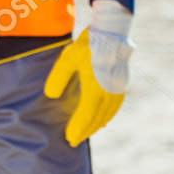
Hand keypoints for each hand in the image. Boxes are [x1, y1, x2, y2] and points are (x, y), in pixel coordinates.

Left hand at [43, 0, 133, 144]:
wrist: (112, 32)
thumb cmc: (87, 45)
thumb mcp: (68, 59)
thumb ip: (58, 77)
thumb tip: (51, 95)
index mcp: (96, 88)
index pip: (86, 114)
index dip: (78, 128)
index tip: (69, 138)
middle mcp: (110, 92)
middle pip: (98, 118)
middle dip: (85, 131)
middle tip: (73, 141)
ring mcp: (118, 89)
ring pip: (108, 114)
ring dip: (96, 125)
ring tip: (86, 133)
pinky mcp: (122, 84)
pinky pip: (115, 107)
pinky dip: (107, 116)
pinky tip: (102, 119)